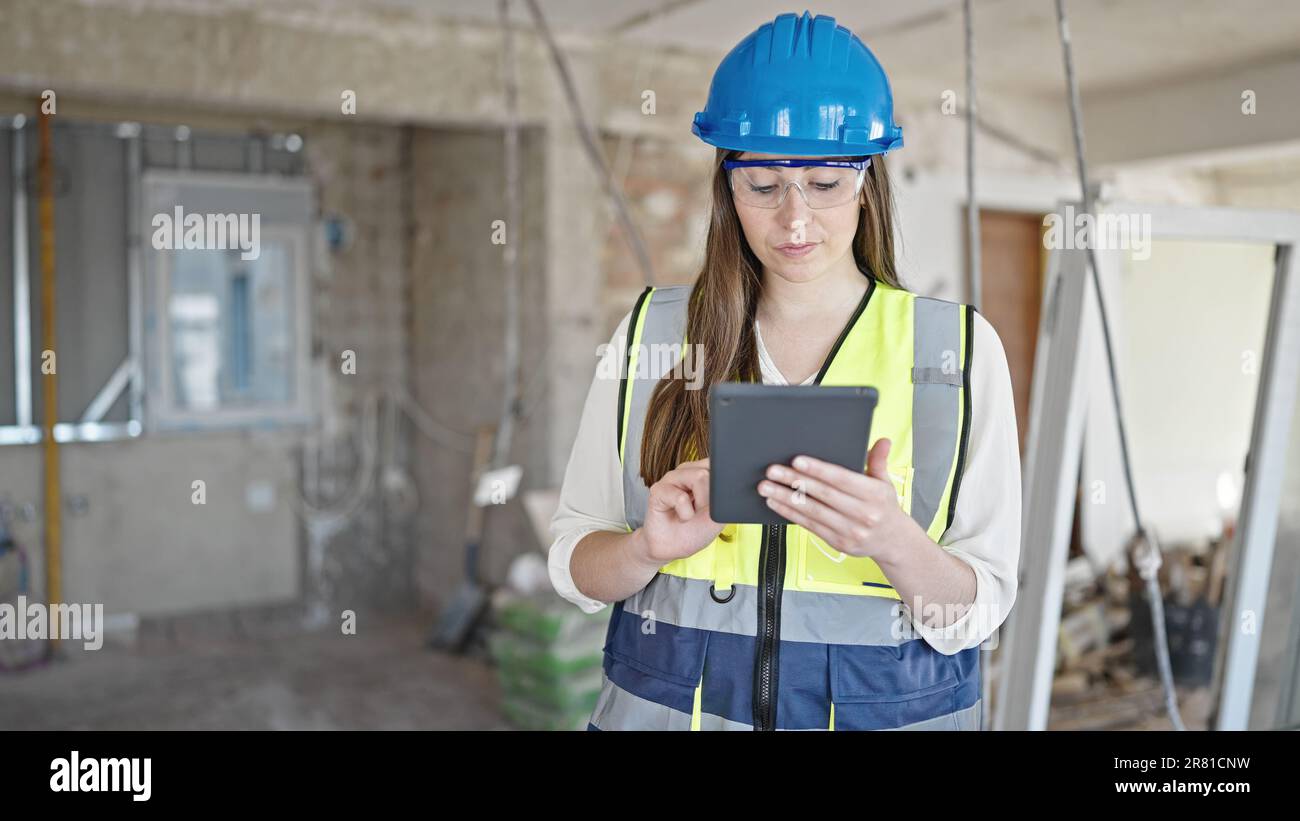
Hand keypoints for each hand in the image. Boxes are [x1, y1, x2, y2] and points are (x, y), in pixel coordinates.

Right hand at [633, 458, 725, 568]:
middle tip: (702, 511)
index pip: (720, 463)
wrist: (672, 548)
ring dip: (701, 503)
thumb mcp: (719, 515)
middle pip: (712, 469)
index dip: (725, 482)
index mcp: (703, 471)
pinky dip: (686, 514)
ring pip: (699, 477)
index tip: (718, 503)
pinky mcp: (658, 489)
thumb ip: (724, 497)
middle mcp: (687, 470)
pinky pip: (681, 498)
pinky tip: (681, 517)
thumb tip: (730, 484)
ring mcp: (672, 477)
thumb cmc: (695, 530)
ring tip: (692, 513)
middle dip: (712, 496)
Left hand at [756, 438, 918, 561]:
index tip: (797, 460)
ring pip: (813, 511)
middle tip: (772, 471)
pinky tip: (775, 503)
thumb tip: (883, 440)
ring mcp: (850, 530)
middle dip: (795, 481)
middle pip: (823, 494)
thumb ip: (878, 460)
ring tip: (767, 487)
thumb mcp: (885, 482)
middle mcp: (863, 513)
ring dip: (786, 498)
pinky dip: (790, 514)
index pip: (842, 479)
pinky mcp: (839, 543)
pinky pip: (810, 526)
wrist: (893, 541)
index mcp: (874, 494)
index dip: (818, 469)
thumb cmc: (884, 506)